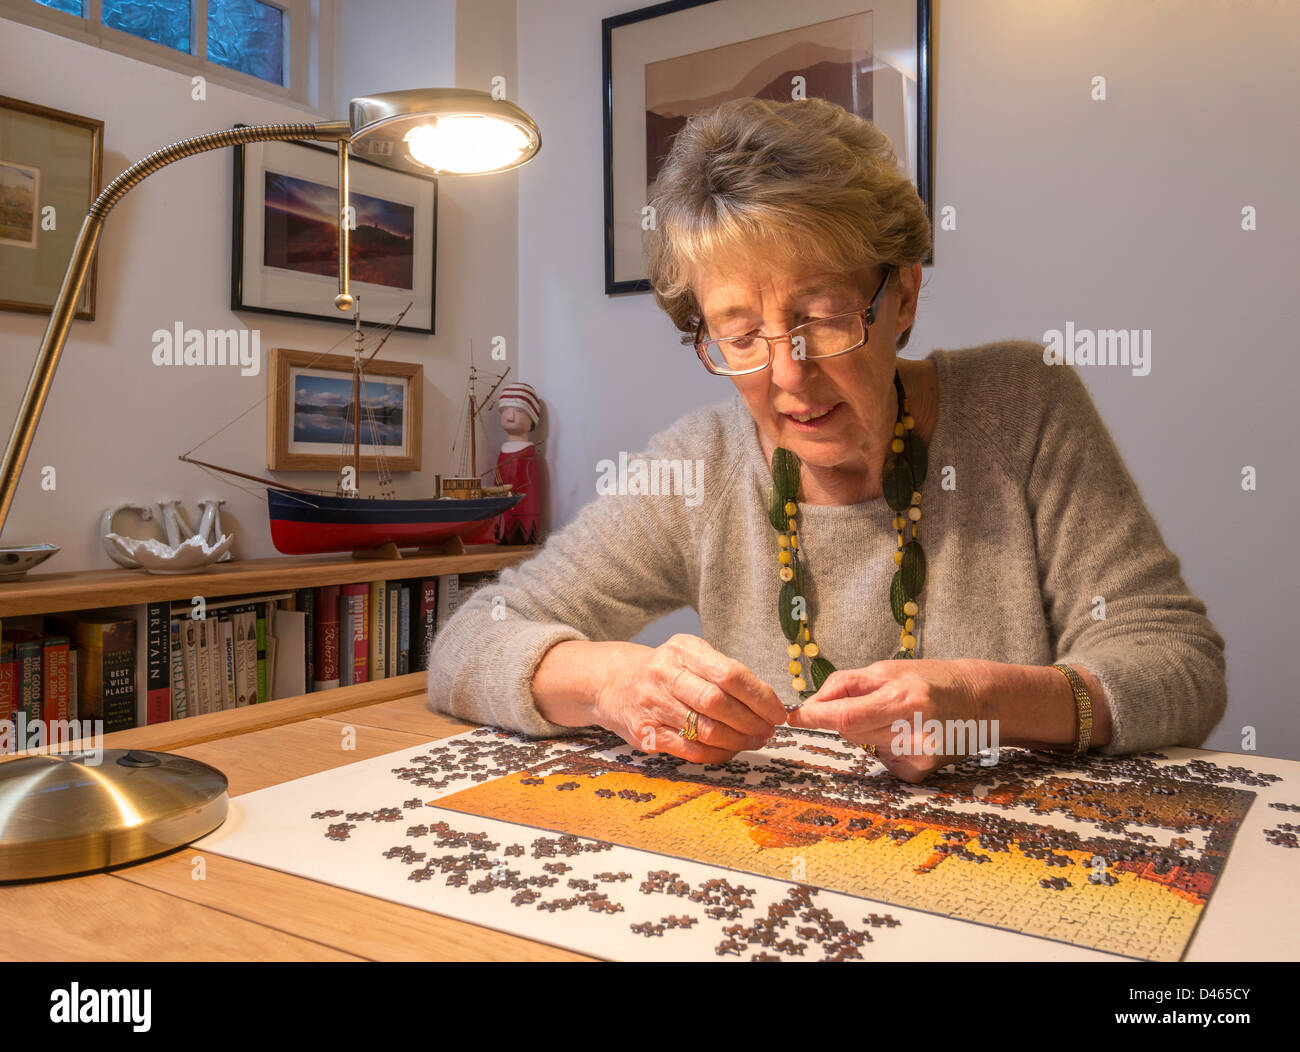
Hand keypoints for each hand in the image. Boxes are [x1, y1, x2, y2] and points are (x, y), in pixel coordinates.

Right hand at [594, 633, 785, 762]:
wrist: (613, 683)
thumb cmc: (665, 671)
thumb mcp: (690, 655)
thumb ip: (723, 672)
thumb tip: (767, 702)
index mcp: (682, 650)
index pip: (730, 673)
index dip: (759, 696)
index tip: (777, 711)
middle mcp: (664, 675)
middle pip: (717, 703)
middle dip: (751, 721)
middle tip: (768, 730)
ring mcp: (653, 706)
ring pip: (706, 730)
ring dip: (738, 740)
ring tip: (754, 740)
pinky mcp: (646, 734)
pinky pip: (691, 750)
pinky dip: (717, 754)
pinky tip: (730, 750)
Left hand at [786, 659, 984, 782]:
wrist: (979, 702)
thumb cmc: (931, 679)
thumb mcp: (888, 670)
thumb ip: (847, 684)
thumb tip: (811, 703)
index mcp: (904, 699)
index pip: (846, 715)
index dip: (816, 716)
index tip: (795, 716)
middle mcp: (912, 732)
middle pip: (850, 731)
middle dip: (845, 717)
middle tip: (870, 703)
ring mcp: (916, 757)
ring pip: (862, 745)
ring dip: (867, 730)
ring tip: (897, 716)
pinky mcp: (917, 773)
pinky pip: (880, 759)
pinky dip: (883, 745)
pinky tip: (907, 734)